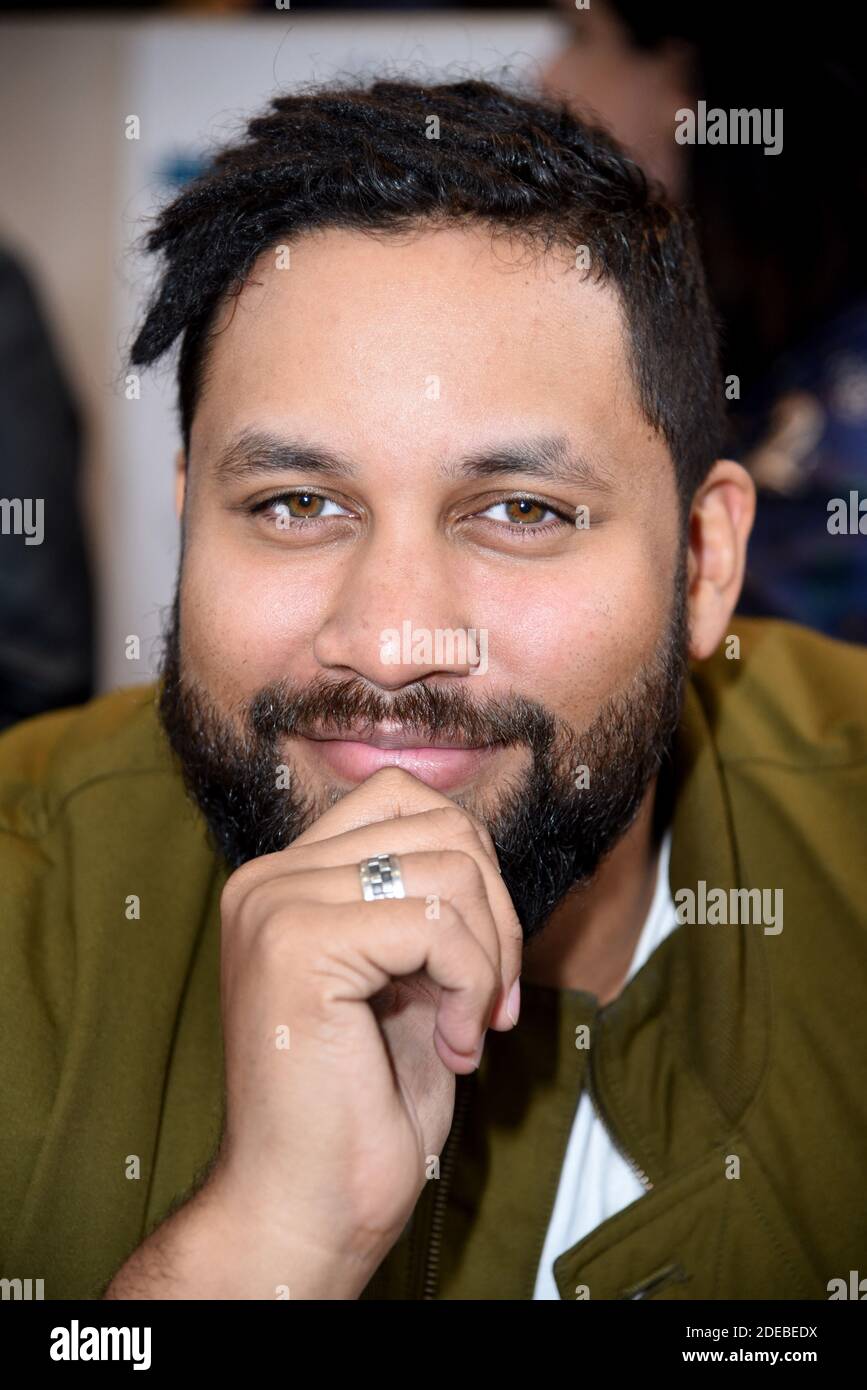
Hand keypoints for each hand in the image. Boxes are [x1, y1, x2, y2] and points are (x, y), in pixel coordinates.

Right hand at [210, 765, 522, 1272]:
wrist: (303, 1209)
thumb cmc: (362, 1108)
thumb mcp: (407, 979)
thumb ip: (427, 903)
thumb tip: (482, 854)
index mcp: (287, 878)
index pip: (407, 799)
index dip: (474, 873)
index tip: (486, 965)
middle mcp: (269, 877)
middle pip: (441, 826)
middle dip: (497, 916)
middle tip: (492, 1003)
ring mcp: (276, 904)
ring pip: (451, 870)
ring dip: (489, 959)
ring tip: (468, 1030)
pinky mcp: (296, 943)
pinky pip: (439, 926)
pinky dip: (475, 987)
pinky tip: (455, 1048)